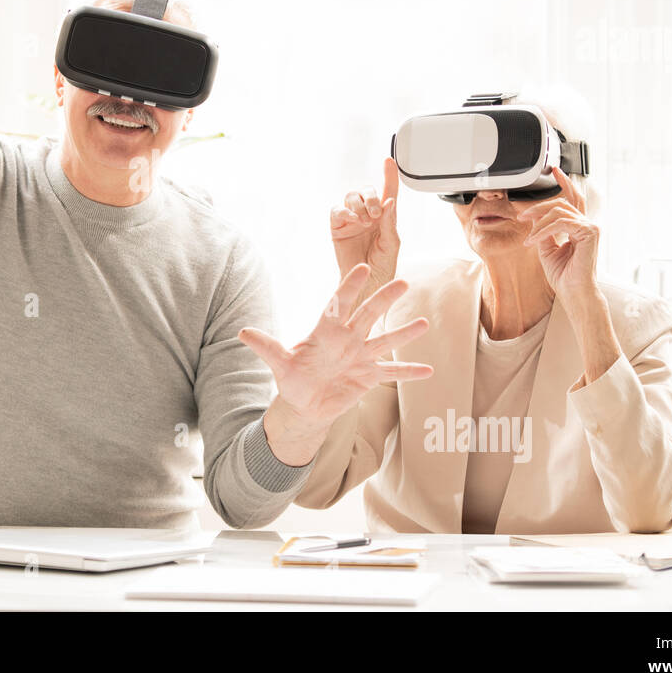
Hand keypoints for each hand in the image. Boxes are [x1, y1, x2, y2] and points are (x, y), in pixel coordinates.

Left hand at [239, 263, 431, 432]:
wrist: (305, 404)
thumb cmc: (293, 378)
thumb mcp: (280, 364)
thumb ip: (266, 347)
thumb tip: (242, 332)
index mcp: (326, 331)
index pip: (339, 304)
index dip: (349, 287)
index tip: (361, 268)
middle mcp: (348, 339)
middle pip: (368, 315)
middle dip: (383, 299)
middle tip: (402, 282)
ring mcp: (362, 356)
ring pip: (385, 341)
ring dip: (404, 333)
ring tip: (423, 323)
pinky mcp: (370, 376)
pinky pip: (393, 373)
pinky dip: (409, 372)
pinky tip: (429, 371)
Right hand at [329, 157, 400, 309]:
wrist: (365, 287)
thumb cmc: (381, 269)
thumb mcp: (392, 245)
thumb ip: (390, 223)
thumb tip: (390, 201)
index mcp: (384, 218)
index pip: (388, 192)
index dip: (389, 176)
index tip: (389, 161)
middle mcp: (367, 216)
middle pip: (366, 191)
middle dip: (371, 197)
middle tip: (375, 214)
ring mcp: (351, 221)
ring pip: (351, 197)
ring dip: (359, 204)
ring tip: (365, 222)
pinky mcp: (337, 228)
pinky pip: (337, 211)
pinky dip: (345, 212)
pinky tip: (354, 222)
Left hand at [520, 166, 599, 301]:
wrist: (572, 291)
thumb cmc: (563, 274)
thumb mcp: (547, 248)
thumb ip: (543, 231)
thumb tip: (535, 220)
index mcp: (578, 227)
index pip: (573, 199)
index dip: (565, 183)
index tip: (555, 171)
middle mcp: (587, 224)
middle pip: (561, 203)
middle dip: (539, 207)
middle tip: (522, 216)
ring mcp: (590, 227)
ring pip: (559, 212)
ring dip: (538, 223)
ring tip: (529, 238)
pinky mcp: (589, 233)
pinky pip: (561, 223)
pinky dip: (544, 231)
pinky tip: (534, 241)